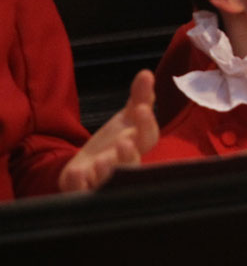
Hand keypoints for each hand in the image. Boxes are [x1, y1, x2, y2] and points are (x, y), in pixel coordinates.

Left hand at [58, 70, 158, 192]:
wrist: (89, 167)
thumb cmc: (115, 141)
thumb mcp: (127, 117)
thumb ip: (139, 97)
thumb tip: (146, 73)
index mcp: (137, 144)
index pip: (148, 136)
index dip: (146, 124)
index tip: (141, 109)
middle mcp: (124, 165)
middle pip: (132, 164)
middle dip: (129, 155)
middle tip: (124, 143)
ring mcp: (105, 180)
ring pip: (110, 181)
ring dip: (106, 172)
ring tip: (99, 161)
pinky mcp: (84, 191)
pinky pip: (83, 192)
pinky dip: (80, 184)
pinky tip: (78, 172)